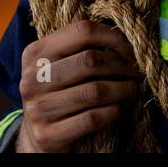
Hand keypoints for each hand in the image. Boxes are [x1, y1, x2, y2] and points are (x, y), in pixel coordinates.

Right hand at [16, 20, 142, 151]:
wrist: (39, 135)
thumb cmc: (57, 93)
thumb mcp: (57, 65)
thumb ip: (80, 48)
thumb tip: (124, 38)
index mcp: (34, 53)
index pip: (81, 31)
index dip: (113, 37)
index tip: (130, 48)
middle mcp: (31, 79)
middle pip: (90, 60)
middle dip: (121, 65)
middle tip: (136, 72)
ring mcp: (37, 108)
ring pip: (94, 91)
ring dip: (122, 89)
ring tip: (132, 89)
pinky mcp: (48, 134)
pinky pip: (92, 118)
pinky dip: (113, 112)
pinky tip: (120, 109)